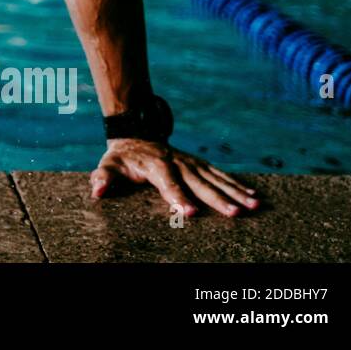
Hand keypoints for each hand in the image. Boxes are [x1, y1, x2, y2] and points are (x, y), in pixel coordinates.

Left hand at [91, 140, 259, 217]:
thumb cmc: (122, 158)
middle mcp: (177, 163)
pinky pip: (220, 174)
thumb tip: (97, 190)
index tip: (190, 213)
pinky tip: (253, 195)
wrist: (136, 135)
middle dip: (217, 199)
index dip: (178, 197)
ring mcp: (191, 162)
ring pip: (215, 178)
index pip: (168, 184)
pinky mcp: (199, 164)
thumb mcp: (108, 165)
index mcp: (156, 166)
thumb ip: (103, 177)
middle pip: (199, 183)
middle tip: (235, 214)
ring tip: (253, 205)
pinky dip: (237, 184)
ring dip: (235, 192)